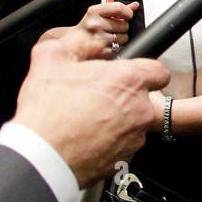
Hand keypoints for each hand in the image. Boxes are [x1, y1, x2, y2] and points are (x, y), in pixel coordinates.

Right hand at [13, 29, 170, 186]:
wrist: (43, 158)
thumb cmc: (49, 113)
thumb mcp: (50, 60)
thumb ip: (71, 44)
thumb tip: (76, 43)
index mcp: (128, 80)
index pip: (158, 71)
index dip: (144, 71)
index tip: (130, 75)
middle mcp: (139, 108)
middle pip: (142, 98)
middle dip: (123, 97)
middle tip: (95, 98)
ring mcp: (135, 136)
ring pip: (133, 123)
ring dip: (116, 120)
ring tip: (87, 121)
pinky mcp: (125, 158)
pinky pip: (123, 145)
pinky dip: (109, 142)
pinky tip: (86, 139)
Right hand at [75, 0, 137, 56]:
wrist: (72, 46)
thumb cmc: (85, 30)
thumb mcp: (97, 14)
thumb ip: (116, 9)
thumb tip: (134, 6)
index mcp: (94, 12)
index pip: (119, 7)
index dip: (127, 12)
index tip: (127, 15)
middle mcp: (96, 24)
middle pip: (124, 24)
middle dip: (122, 27)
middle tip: (112, 29)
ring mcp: (99, 39)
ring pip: (125, 37)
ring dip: (120, 38)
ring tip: (108, 38)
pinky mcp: (103, 51)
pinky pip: (121, 48)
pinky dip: (117, 47)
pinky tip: (107, 45)